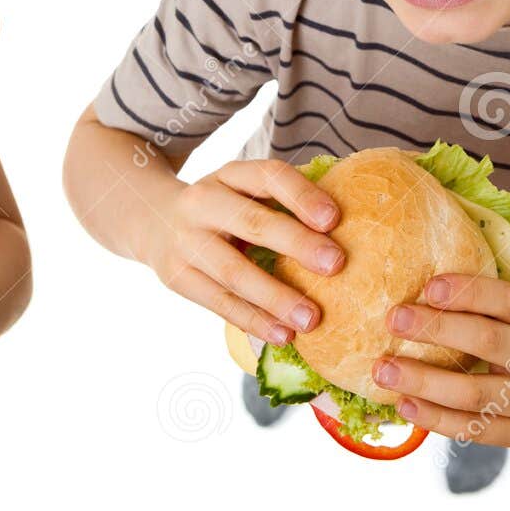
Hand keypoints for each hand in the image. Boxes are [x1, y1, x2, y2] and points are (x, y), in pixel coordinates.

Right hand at [145, 158, 343, 345]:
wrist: (150, 219)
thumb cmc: (223, 208)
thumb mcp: (242, 190)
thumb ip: (284, 201)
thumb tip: (359, 218)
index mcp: (228, 175)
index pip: (267, 176)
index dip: (300, 195)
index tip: (335, 218)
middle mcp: (202, 202)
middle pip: (251, 221)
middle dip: (296, 243)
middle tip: (337, 265)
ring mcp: (186, 241)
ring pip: (234, 270)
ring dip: (276, 296)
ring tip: (313, 319)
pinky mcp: (178, 278)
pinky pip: (219, 303)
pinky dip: (253, 320)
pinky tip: (283, 335)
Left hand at [371, 273, 509, 445]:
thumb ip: (491, 307)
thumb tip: (419, 288)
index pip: (507, 299)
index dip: (468, 291)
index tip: (427, 286)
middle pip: (487, 341)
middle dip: (435, 329)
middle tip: (392, 319)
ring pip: (474, 392)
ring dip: (423, 381)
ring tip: (383, 370)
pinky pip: (474, 429)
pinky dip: (435, 419)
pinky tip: (404, 405)